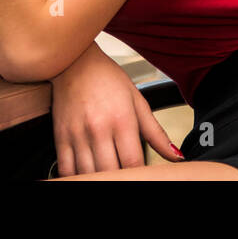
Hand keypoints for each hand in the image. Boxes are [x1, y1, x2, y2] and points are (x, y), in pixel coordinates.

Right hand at [50, 44, 184, 175]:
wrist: (74, 61)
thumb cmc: (107, 78)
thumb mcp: (137, 101)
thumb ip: (156, 132)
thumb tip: (176, 156)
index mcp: (122, 120)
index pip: (134, 163)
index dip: (140, 174)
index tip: (142, 173)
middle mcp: (98, 129)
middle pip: (111, 172)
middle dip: (121, 177)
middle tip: (125, 172)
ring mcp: (77, 134)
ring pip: (89, 174)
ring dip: (100, 177)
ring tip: (108, 171)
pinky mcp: (60, 136)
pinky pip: (66, 168)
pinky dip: (77, 176)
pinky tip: (87, 172)